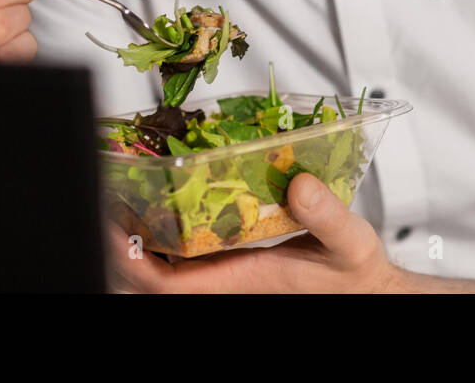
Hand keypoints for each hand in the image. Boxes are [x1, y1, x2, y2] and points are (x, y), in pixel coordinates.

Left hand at [106, 172, 398, 292]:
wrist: (368, 288)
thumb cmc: (356, 273)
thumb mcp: (350, 241)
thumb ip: (326, 216)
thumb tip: (300, 187)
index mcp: (243, 278)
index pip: (168, 284)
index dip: (132, 263)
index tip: (113, 232)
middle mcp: (227, 275)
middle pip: (156, 270)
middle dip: (125, 241)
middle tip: (106, 196)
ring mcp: (228, 266)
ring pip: (169, 258)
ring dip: (144, 231)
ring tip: (124, 190)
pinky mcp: (237, 253)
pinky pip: (190, 246)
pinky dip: (170, 224)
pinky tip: (167, 196)